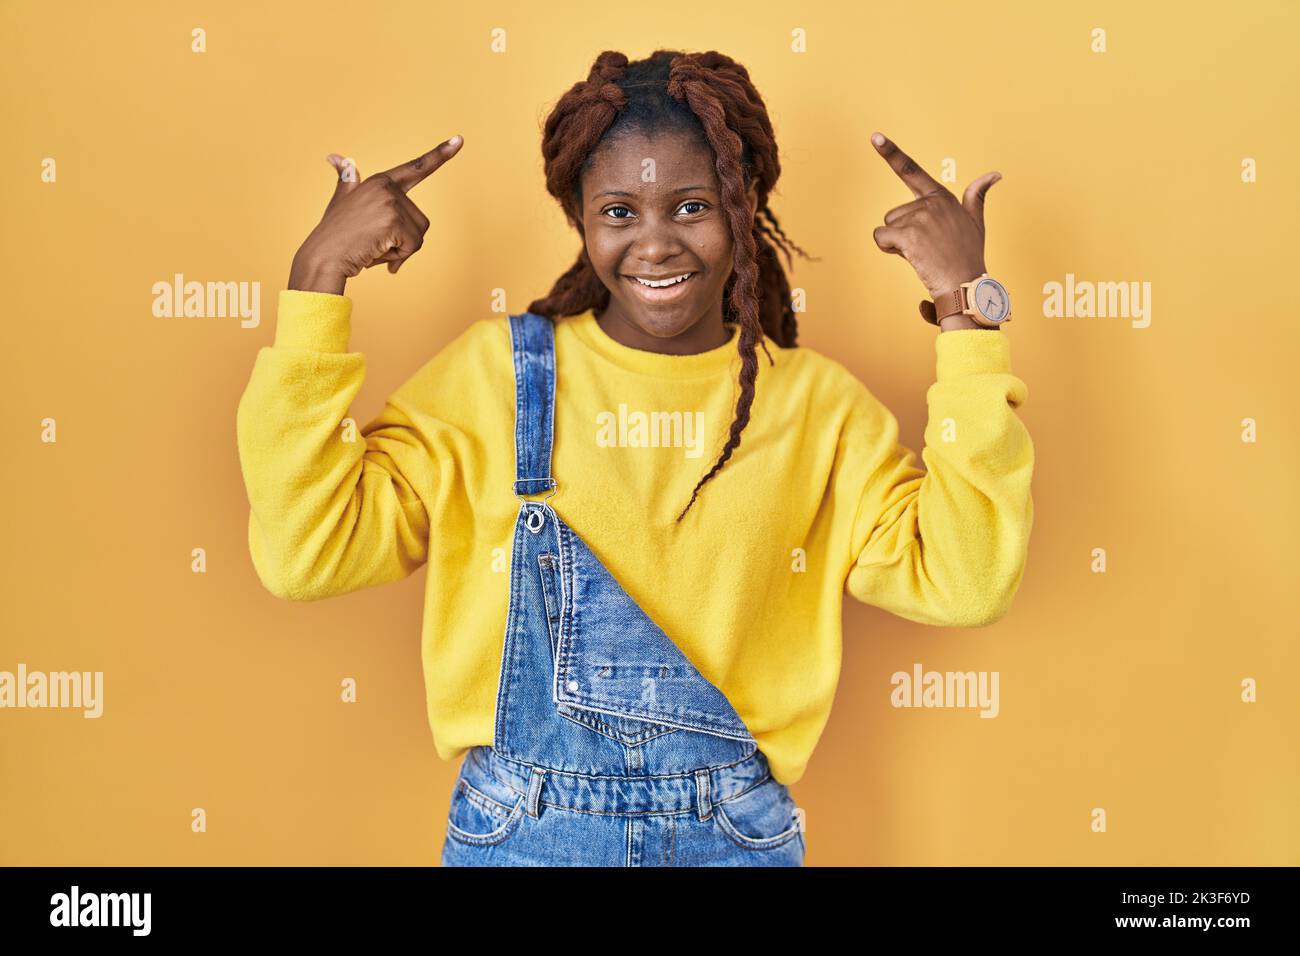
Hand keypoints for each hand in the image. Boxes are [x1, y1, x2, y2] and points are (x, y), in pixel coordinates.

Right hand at [288, 136, 464, 294]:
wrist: (323, 257)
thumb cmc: (334, 234)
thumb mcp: (342, 200)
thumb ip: (347, 179)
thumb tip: (335, 156)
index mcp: (380, 181)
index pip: (416, 167)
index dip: (439, 154)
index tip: (459, 140)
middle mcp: (387, 188)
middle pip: (421, 221)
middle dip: (404, 241)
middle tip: (376, 243)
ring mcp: (390, 203)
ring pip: (418, 236)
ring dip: (401, 251)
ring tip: (374, 247)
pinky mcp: (393, 221)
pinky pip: (412, 247)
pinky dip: (398, 258)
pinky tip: (376, 253)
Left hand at [869, 131, 999, 300]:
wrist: (965, 285)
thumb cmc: (968, 256)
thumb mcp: (975, 222)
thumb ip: (977, 196)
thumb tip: (995, 174)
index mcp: (941, 197)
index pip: (912, 171)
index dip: (892, 152)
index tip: (875, 137)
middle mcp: (931, 203)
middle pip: (894, 214)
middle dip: (902, 233)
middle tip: (926, 248)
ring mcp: (921, 217)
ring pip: (887, 227)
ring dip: (897, 243)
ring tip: (923, 254)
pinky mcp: (910, 234)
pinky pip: (880, 238)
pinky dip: (887, 249)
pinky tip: (911, 257)